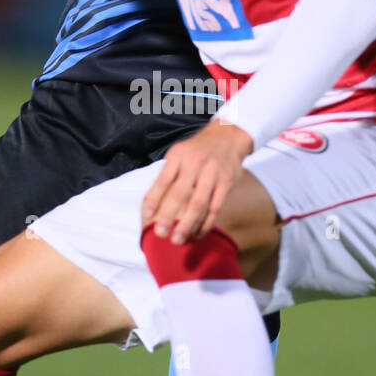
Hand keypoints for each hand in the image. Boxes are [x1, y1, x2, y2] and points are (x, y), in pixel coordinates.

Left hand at [142, 120, 252, 244]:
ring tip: (178, 240)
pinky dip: (206, 223)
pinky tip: (197, 234)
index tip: (147, 217)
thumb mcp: (178, 154)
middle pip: (181, 194)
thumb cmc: (197, 149)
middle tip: (160, 234)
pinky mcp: (227, 182)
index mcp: (179, 155)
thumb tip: (148, 201)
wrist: (228, 135)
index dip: (154, 199)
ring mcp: (213, 172)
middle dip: (169, 216)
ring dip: (188, 224)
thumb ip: (166, 175)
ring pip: (199, 203)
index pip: (163, 180)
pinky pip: (215, 207)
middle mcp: (195, 162)